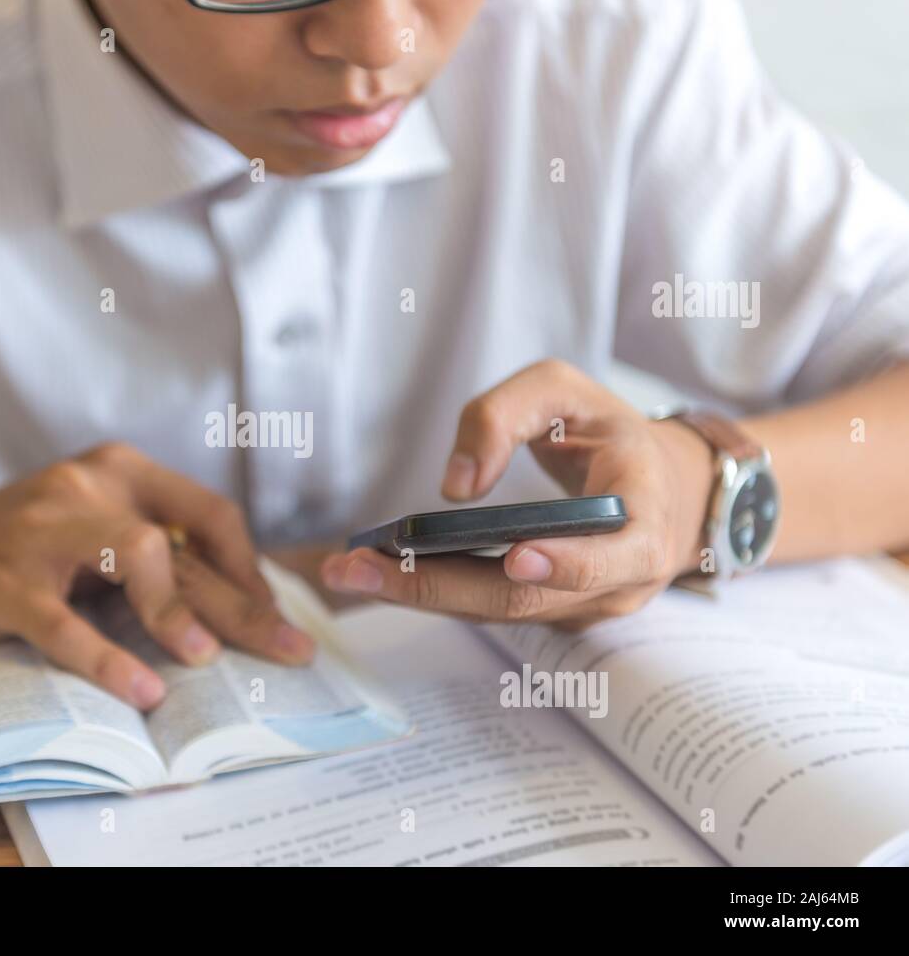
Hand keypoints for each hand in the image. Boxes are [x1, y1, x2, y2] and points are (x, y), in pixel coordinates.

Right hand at [0, 443, 313, 708]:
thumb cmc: (13, 551)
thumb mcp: (89, 535)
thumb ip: (149, 551)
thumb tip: (231, 601)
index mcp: (117, 471)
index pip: (208, 512)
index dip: (248, 566)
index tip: (271, 612)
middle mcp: (87, 486)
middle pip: (186, 545)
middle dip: (244, 603)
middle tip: (292, 649)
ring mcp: (44, 531)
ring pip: (138, 556)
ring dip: (179, 612)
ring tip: (207, 661)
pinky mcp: (5, 582)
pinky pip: (65, 623)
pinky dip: (105, 659)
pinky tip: (140, 691)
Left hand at [320, 360, 715, 628]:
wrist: (658, 485)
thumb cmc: (605, 432)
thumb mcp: (562, 391)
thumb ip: (503, 415)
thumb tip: (455, 488)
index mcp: (644, 513)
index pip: (612, 553)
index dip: (566, 563)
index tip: (515, 558)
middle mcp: (622, 576)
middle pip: (524, 597)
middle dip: (437, 587)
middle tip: (359, 570)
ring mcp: (587, 606)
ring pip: (498, 612)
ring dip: (420, 595)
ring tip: (349, 571)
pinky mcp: (553, 614)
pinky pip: (491, 608)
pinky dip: (436, 592)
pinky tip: (379, 575)